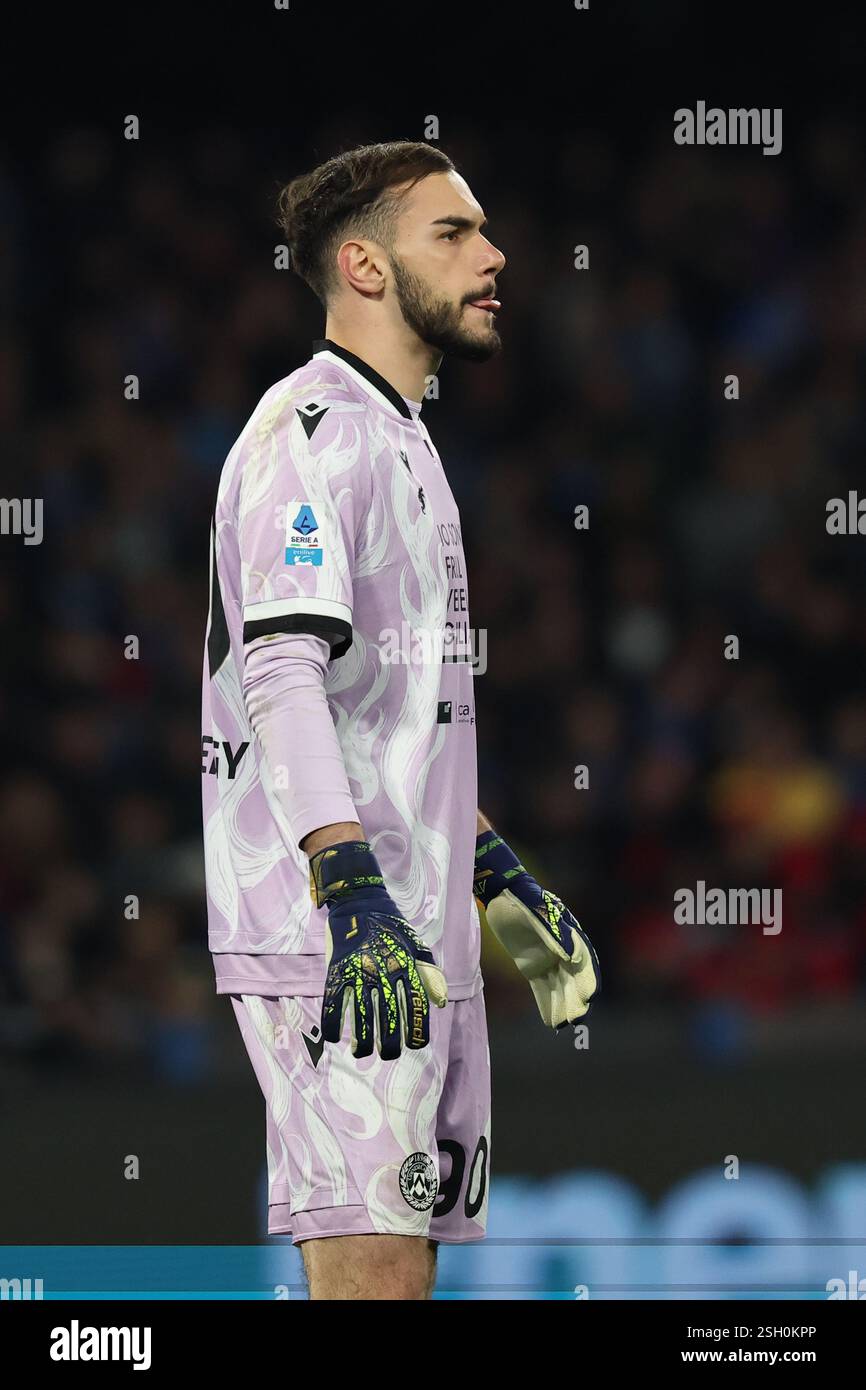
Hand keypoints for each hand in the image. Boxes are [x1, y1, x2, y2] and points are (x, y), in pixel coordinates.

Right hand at [309, 841, 447, 1059]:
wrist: (359, 901)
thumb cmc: (391, 927)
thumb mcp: (416, 946)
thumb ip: (429, 975)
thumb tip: (438, 1004)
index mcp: (407, 965)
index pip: (416, 1005)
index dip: (417, 1030)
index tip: (415, 1045)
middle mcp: (385, 971)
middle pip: (389, 1017)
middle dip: (389, 1044)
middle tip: (387, 1054)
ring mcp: (360, 971)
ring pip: (361, 1016)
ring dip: (361, 1041)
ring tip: (360, 1052)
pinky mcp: (338, 969)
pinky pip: (334, 1002)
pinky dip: (332, 1024)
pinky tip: (334, 1037)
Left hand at [474, 830, 599, 1029]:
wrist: (503, 895)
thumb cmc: (525, 899)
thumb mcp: (539, 914)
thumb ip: (555, 935)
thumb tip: (572, 957)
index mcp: (571, 937)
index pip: (584, 963)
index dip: (588, 980)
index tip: (589, 997)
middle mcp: (563, 952)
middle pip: (573, 980)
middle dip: (575, 999)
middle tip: (577, 1020)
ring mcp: (548, 960)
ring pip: (558, 987)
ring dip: (561, 1006)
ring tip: (563, 1026)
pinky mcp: (532, 967)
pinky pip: (542, 989)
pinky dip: (546, 1003)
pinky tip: (550, 1021)